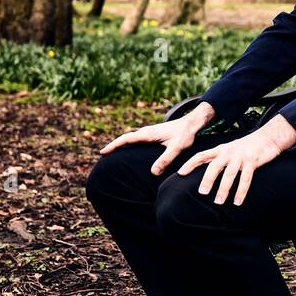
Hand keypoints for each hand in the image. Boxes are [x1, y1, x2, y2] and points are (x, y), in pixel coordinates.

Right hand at [99, 101, 215, 175]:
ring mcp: (149, 132)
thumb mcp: (177, 148)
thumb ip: (166, 159)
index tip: (103, 152)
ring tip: (111, 153)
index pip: (126, 139)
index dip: (114, 145)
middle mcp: (146, 131)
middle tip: (102, 154)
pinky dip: (129, 143)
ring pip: (130, 137)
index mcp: (148, 134)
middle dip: (113, 145)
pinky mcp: (153, 134)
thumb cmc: (186, 134)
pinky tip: (129, 150)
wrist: (193, 123)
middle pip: (125, 138)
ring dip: (120, 144)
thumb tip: (153, 172)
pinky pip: (137, 138)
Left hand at [176, 114, 295, 205]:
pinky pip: (246, 179)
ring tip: (219, 202)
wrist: (268, 137)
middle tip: (202, 193)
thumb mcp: (230, 149)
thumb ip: (219, 158)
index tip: (180, 173)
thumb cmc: (247, 146)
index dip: (190, 164)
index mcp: (221, 149)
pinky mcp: (253, 162)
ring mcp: (241, 157)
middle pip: (215, 166)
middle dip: (207, 180)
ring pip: (230, 174)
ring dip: (224, 189)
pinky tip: (237, 202)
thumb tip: (207, 172)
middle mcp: (229, 152)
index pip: (202, 155)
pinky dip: (241, 191)